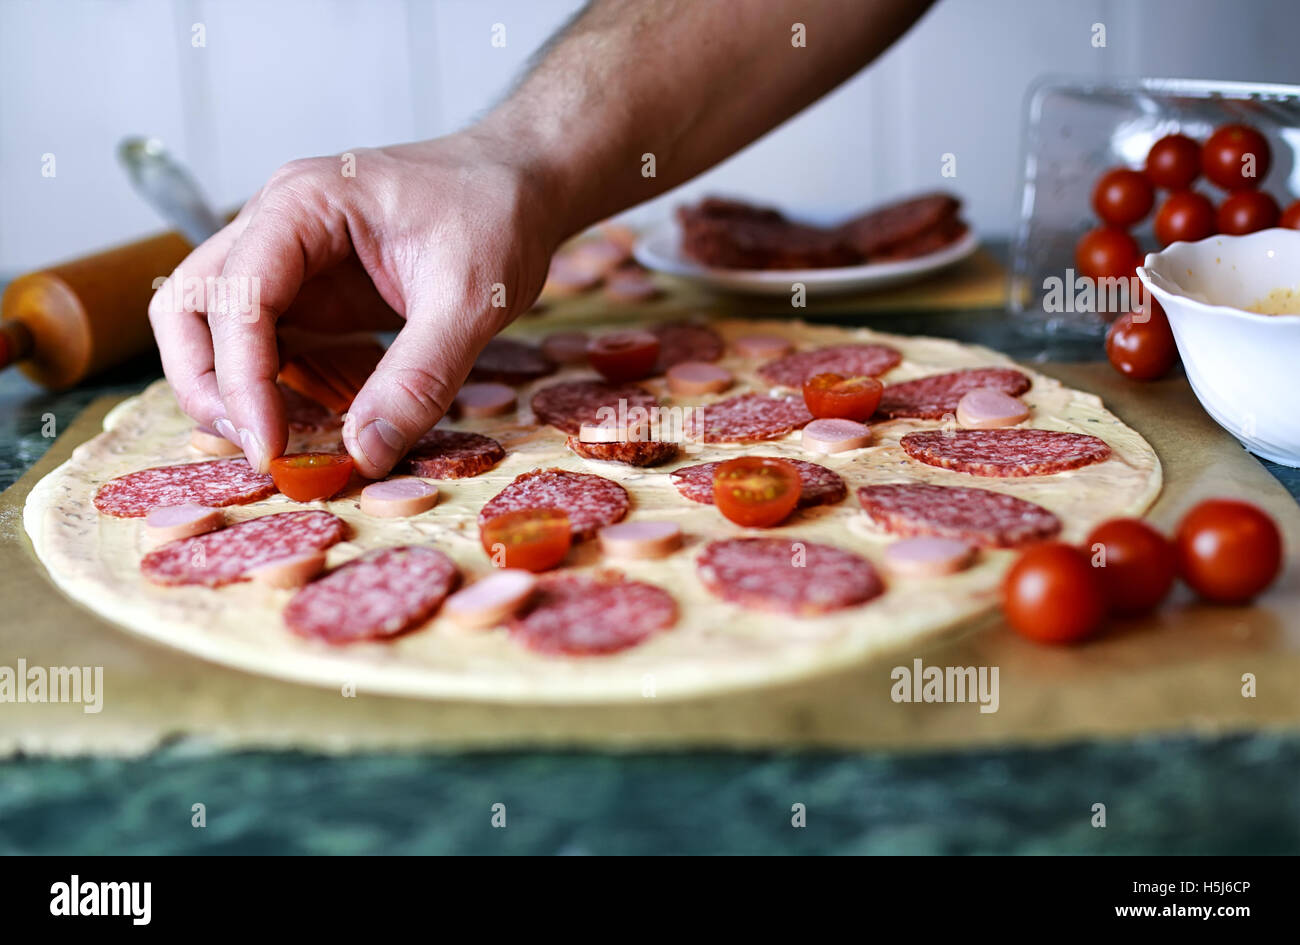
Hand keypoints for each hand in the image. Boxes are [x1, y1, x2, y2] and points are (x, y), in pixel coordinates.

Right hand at [148, 130, 560, 476]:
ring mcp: (288, 258)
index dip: (240, 378)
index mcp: (304, 203)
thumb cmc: (497, 214)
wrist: (522, 183)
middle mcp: (277, 223)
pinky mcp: (310, 291)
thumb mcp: (471, 300)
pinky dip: (267, 387)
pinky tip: (304, 425)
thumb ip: (418, 377)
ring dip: (225, 387)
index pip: (237, 292)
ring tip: (272, 443)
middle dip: (206, 383)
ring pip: (210, 324)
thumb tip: (364, 453)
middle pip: (190, 304)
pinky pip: (263, 342)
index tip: (268, 446)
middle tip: (256, 449)